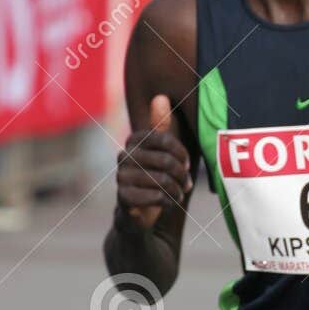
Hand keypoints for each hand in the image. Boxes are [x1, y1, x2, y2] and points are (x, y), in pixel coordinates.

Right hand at [116, 94, 192, 229]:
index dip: (182, 154)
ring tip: (178, 194)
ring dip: (177, 191)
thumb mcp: (162, 150)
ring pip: (163, 181)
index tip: (187, 164)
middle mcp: (124, 155)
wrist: (139, 212)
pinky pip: (155, 197)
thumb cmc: (155, 175)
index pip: (165, 139)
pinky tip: (167, 203)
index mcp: (134, 140)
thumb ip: (161, 126)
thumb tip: (160, 97)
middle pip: (166, 162)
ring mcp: (121, 176)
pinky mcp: (123, 197)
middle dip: (182, 176)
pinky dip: (168, 202)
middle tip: (186, 184)